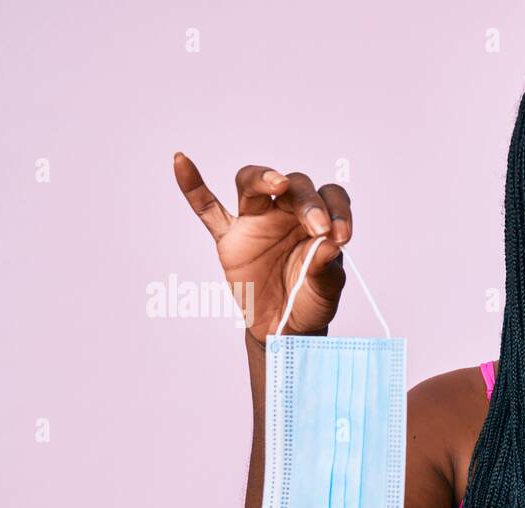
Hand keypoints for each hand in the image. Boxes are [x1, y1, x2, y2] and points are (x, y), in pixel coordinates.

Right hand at [173, 153, 351, 342]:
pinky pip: (207, 209)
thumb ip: (327, 269)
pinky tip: (182, 161)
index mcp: (318, 221)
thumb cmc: (309, 301)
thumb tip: (331, 246)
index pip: (330, 197)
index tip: (342, 236)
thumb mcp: (326, 290)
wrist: (284, 328)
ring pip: (252, 185)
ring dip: (263, 179)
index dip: (338, 210)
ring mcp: (256, 222)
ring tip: (276, 183)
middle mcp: (287, 213)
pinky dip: (192, 186)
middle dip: (308, 202)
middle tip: (319, 228)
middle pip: (295, 186)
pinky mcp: (229, 238)